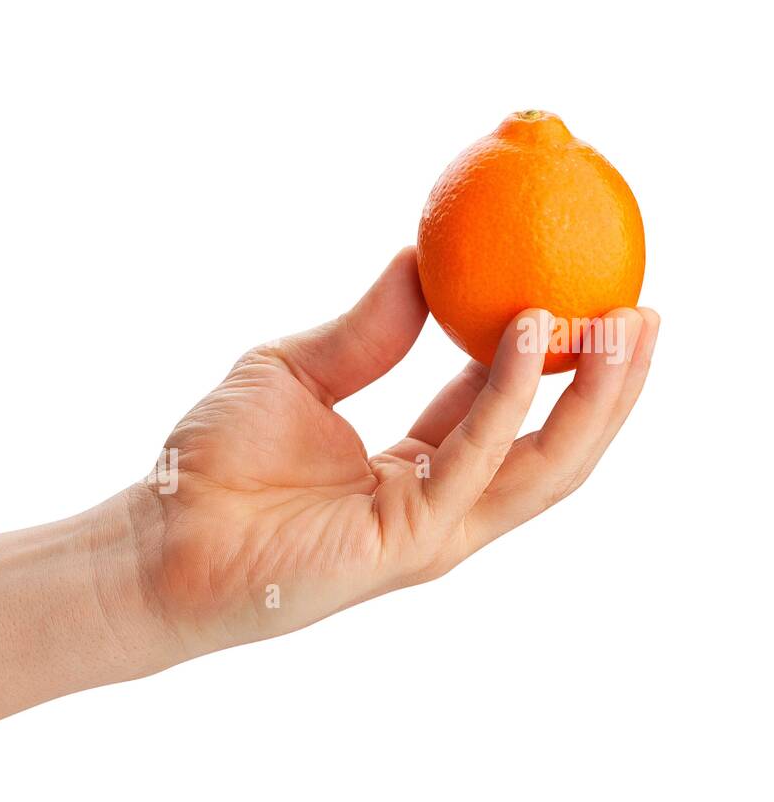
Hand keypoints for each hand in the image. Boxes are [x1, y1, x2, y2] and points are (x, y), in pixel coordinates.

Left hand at [121, 247, 658, 656]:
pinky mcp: (408, 540)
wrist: (159, 534)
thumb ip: (365, 331)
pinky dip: (510, 395)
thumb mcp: (296, 372)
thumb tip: (417, 260)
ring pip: (541, 465)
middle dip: (606, 387)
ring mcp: (428, 529)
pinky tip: (530, 332)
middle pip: (549, 448)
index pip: (505, 414)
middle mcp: (435, 502)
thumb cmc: (214, 463)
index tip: (589, 298)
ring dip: (591, 394)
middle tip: (642, 313)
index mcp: (414, 469)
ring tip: (624, 322)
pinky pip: (476, 460)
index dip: (553, 363)